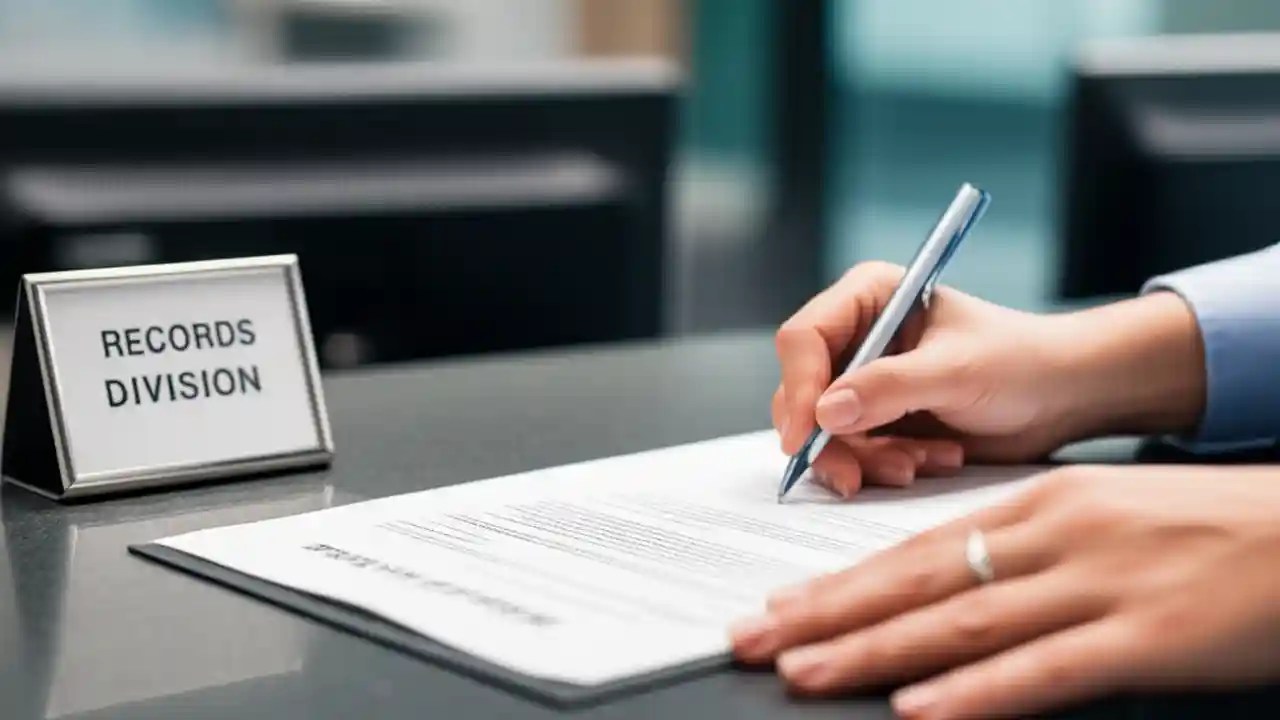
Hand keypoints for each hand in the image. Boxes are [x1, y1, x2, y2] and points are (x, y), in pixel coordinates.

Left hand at [730, 465, 1279, 717]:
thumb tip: (947, 583)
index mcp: (1041, 505)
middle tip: (753, 637)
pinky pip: (1044, 670)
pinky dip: (976, 693)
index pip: (917, 546)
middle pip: (917, 580)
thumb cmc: (1211, 528)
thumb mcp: (1103, 515)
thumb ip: (1024, 545)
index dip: (841, 581)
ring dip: (872, 651)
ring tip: (803, 671)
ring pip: (961, 623)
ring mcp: (1097, 586)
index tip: (780, 603)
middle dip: (826, 614)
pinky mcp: (1145, 639)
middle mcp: (1055, 537)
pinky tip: (919, 710)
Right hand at [773, 262, 1204, 495]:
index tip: (807, 436)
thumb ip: (888, 388)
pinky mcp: (876, 421)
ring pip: (823, 432)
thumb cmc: (1021, 362)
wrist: (1063, 397)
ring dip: (866, 458)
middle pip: (802, 392)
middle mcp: (856, 337)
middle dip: (829, 440)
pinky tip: (934, 458)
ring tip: (920, 463)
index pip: (803, 339)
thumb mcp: (956, 372)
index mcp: (868, 297)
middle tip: (854, 476)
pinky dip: (885, 466)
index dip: (798, 387)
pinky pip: (852, 453)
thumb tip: (824, 414)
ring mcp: (863, 381)